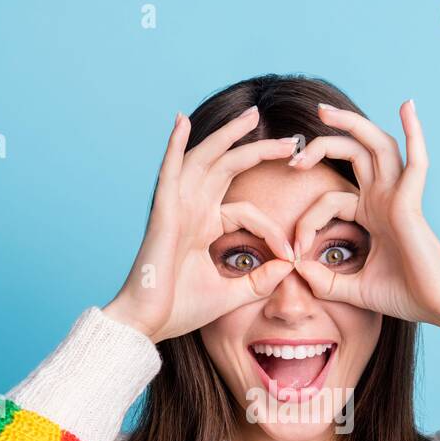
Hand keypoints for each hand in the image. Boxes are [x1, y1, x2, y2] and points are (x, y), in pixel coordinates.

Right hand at [104, 106, 298, 342]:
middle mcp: (191, 210)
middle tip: (290, 139)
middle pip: (227, 167)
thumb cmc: (180, 310)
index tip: (292, 254)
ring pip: (205, 160)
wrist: (147, 324)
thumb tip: (288, 267)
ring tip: (251, 116)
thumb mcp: (230, 294)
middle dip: (257, 149)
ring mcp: (176, 208)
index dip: (273, 231)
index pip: (248, 212)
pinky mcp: (163, 214)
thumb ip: (259, 282)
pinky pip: (169, 173)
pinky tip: (181, 122)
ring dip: (227, 136)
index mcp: (204, 227)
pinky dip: (174, 146)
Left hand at [288, 100, 439, 327]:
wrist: (436, 307)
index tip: (293, 250)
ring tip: (324, 112)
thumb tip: (295, 267)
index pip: (330, 199)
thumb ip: (324, 280)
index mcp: (371, 214)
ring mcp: (399, 196)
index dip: (306, 221)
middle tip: (294, 147)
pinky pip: (416, 162)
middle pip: (354, 154)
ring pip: (377, 146)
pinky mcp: (411, 203)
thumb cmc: (403, 296)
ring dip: (352, 124)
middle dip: (324, 143)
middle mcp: (384, 198)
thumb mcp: (351, 289)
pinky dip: (415, 133)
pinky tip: (407, 106)